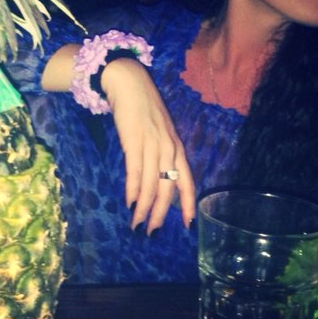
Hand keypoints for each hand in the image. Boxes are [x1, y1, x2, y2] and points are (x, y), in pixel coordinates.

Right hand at [102, 58, 195, 233]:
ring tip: (136, 225)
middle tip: (152, 233)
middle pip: (169, 188)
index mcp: (177, 148)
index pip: (187, 182)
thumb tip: (157, 180)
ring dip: (144, 208)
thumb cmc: (144, 109)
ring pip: (152, 184)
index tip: (187, 225)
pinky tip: (130, 203)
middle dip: (160, 213)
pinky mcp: (135, 141)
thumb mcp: (160, 132)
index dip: (187, 204)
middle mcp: (169, 149)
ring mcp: (152, 145)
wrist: (130, 84)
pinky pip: (136, 171)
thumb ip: (161, 154)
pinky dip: (134, 190)